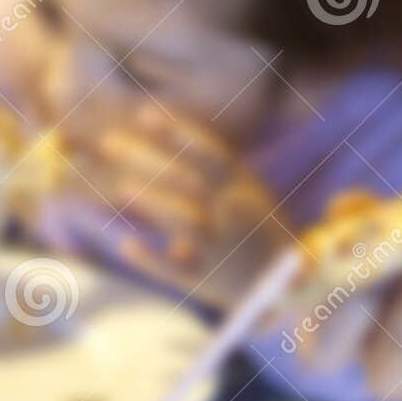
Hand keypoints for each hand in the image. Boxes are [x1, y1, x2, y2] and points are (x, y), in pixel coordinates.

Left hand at [31, 109, 291, 306]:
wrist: (294, 285)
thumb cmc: (258, 229)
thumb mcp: (248, 190)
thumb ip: (214, 166)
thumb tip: (165, 136)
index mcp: (243, 188)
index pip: (209, 153)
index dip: (177, 133)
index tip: (142, 115)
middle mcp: (234, 214)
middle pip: (188, 181)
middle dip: (146, 159)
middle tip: (107, 143)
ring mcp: (223, 249)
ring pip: (186, 221)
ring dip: (155, 202)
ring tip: (121, 187)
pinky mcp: (210, 282)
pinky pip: (178, 271)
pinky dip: (152, 259)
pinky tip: (128, 245)